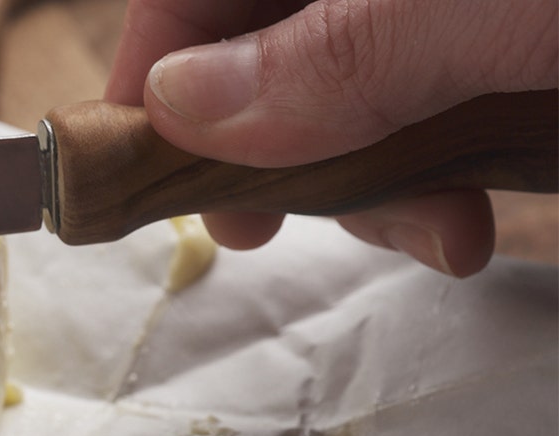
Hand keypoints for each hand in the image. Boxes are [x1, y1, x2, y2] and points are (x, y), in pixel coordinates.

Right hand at [105, 0, 557, 276]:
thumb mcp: (484, 12)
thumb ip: (336, 51)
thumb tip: (180, 101)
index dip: (154, 67)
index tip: (127, 167)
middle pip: (261, 53)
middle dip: (266, 156)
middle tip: (257, 226)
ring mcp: (435, 30)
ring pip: (341, 109)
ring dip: (364, 194)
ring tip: (436, 232)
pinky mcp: (489, 72)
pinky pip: (418, 134)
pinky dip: (428, 193)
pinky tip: (462, 227)